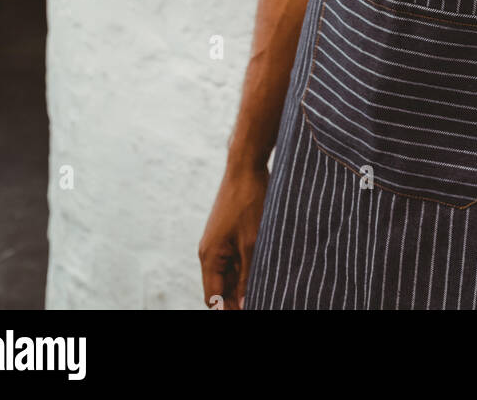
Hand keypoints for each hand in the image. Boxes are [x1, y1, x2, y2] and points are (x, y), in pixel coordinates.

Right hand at [198, 165, 268, 310]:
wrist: (245, 166)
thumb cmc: (248, 202)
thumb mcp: (252, 243)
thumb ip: (247, 277)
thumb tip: (243, 305)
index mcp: (209, 257)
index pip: (212, 298)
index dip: (228, 310)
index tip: (248, 309)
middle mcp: (209, 251)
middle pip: (220, 288)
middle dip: (237, 298)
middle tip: (263, 299)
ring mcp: (218, 241)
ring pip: (229, 274)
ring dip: (244, 283)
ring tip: (267, 289)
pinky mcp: (228, 232)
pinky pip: (234, 258)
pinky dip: (246, 267)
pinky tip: (265, 269)